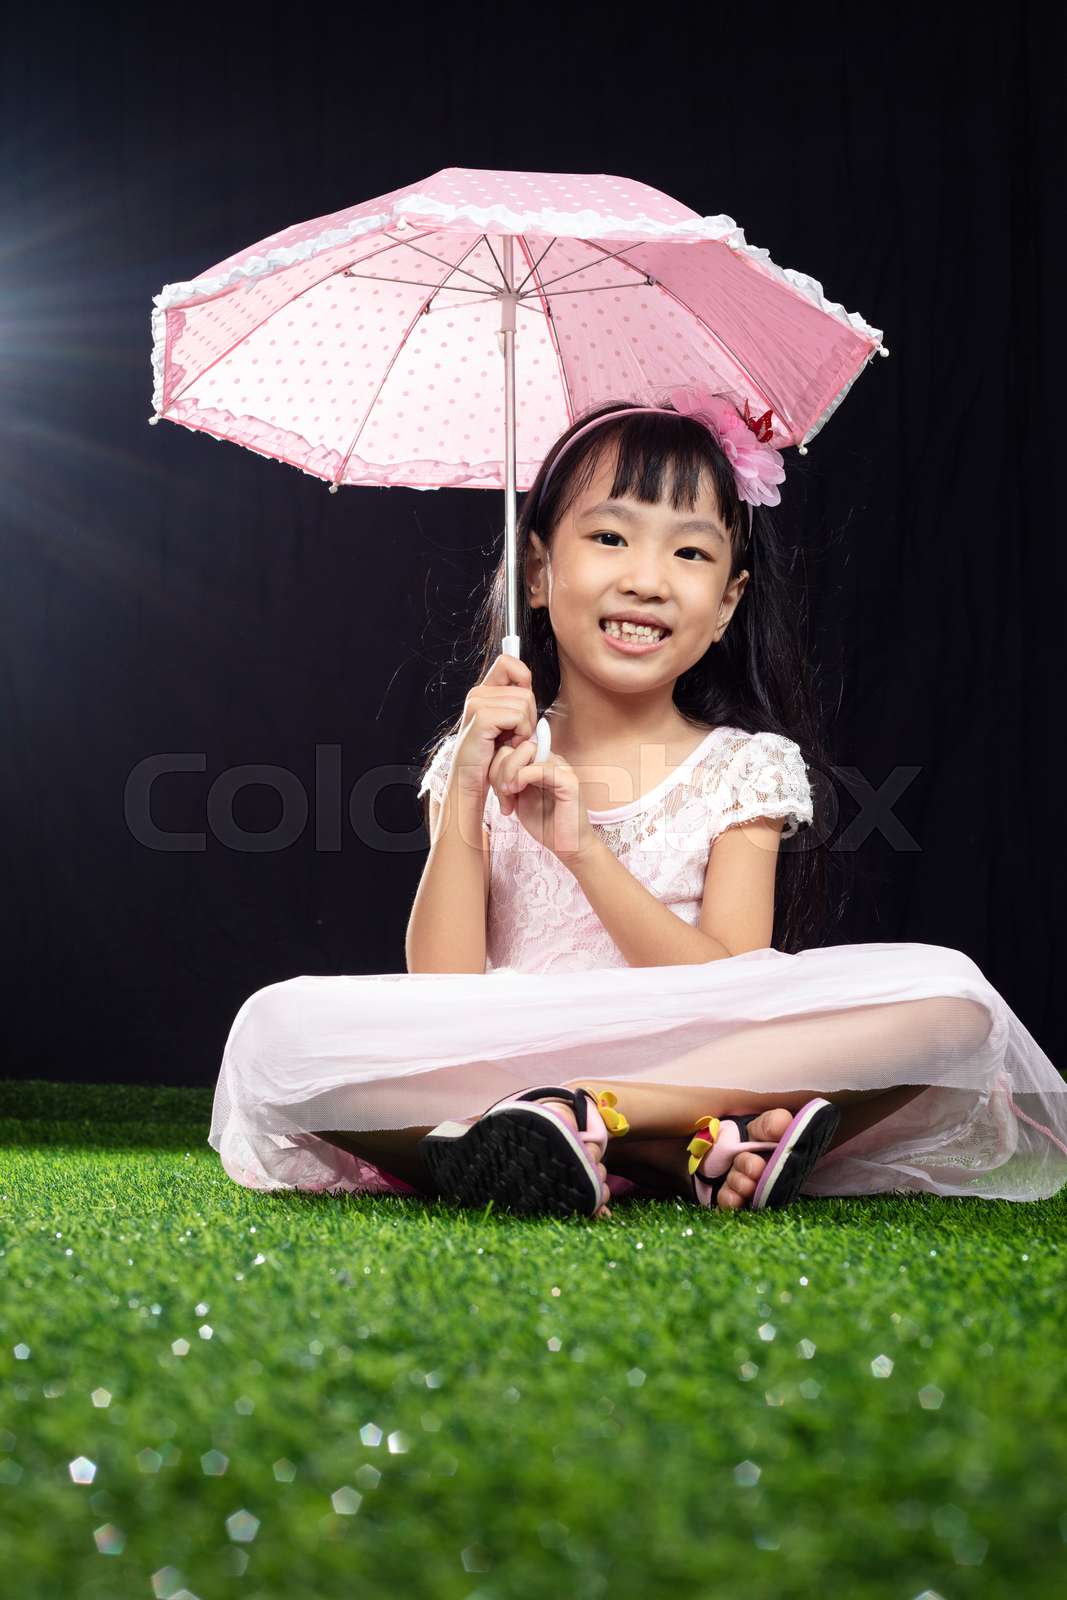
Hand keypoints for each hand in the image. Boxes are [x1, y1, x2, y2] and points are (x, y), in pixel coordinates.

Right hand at [450, 653, 540, 804]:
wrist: (470, 780)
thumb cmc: (490, 757)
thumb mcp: (505, 725)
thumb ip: (514, 702)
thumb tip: (528, 682)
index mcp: (483, 691)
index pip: (508, 662)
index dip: (523, 679)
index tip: (522, 708)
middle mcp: (477, 693)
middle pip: (526, 691)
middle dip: (529, 718)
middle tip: (514, 736)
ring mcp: (477, 703)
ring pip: (525, 703)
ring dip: (525, 729)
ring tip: (510, 743)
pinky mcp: (481, 717)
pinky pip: (518, 717)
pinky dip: (520, 734)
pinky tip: (508, 746)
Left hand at [495, 742, 598, 865]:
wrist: (566, 846)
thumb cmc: (544, 824)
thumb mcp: (518, 798)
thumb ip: (510, 780)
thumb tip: (492, 767)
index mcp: (541, 764)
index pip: (515, 747)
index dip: (499, 765)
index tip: (498, 791)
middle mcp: (553, 761)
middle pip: (518, 746)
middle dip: (501, 768)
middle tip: (501, 793)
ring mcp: (562, 769)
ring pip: (527, 751)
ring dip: (509, 773)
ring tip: (507, 796)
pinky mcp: (569, 781)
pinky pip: (540, 768)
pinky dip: (522, 777)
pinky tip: (515, 792)